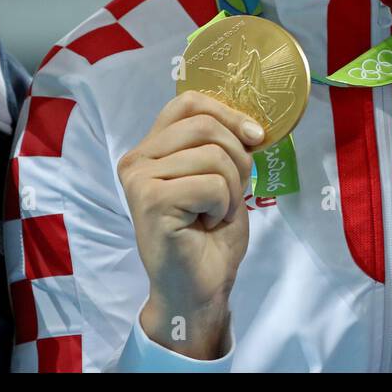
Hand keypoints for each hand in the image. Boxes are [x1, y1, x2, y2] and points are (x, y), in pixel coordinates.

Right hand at [117, 90, 267, 358]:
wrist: (199, 288)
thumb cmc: (209, 237)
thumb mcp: (222, 178)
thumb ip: (222, 145)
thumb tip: (250, 124)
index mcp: (150, 148)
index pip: (188, 102)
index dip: (228, 113)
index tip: (255, 137)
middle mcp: (136, 159)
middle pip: (205, 125)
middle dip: (236, 157)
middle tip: (230, 193)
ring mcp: (139, 179)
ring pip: (213, 155)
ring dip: (229, 189)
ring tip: (212, 213)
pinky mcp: (150, 200)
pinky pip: (210, 184)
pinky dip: (222, 206)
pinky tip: (205, 225)